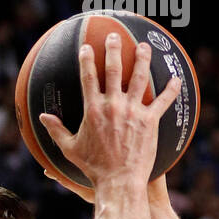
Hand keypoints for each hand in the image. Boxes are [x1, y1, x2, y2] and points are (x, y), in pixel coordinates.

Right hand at [38, 35, 181, 192]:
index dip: (87, 60)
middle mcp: (113, 105)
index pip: (89, 77)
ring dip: (142, 59)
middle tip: (114, 37)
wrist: (118, 181)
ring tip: (143, 47)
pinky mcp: (149, 121)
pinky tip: (176, 79)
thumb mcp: (70, 149)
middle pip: (114, 69)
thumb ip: (56, 131)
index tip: (87, 48)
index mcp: (93, 110)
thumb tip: (42, 118)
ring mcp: (133, 111)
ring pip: (140, 77)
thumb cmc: (93, 168)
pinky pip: (163, 101)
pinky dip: (171, 89)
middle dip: (114, 49)